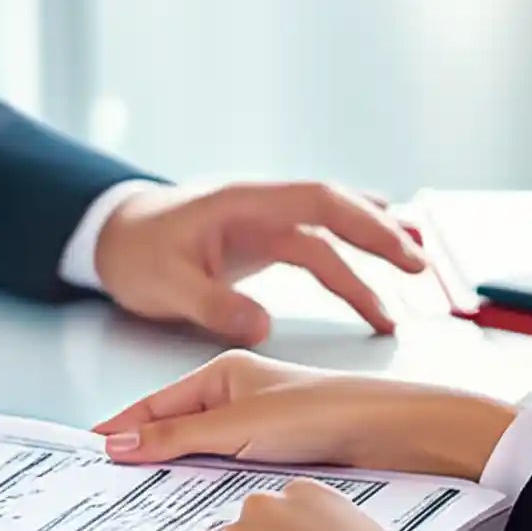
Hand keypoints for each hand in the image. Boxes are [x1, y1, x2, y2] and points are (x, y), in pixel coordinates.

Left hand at [94, 182, 427, 344]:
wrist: (112, 237)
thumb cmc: (135, 253)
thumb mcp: (166, 284)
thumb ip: (212, 304)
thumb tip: (263, 327)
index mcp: (242, 204)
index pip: (316, 202)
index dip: (361, 222)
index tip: (396, 249)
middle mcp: (260, 207)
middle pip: (334, 210)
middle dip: (380, 234)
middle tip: (419, 267)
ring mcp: (262, 223)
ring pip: (329, 230)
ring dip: (369, 249)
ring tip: (413, 279)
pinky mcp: (260, 242)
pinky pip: (315, 247)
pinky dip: (346, 260)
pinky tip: (374, 274)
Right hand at [95, 351, 514, 480]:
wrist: (390, 433)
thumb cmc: (324, 411)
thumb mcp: (236, 425)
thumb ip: (174, 437)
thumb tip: (120, 443)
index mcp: (221, 375)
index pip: (154, 404)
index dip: (120, 426)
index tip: (90, 447)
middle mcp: (235, 398)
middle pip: (173, 429)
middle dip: (143, 453)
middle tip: (109, 478)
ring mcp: (254, 427)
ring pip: (199, 453)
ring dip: (176, 472)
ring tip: (143, 493)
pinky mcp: (273, 454)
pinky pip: (224, 470)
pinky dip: (206, 484)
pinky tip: (196, 500)